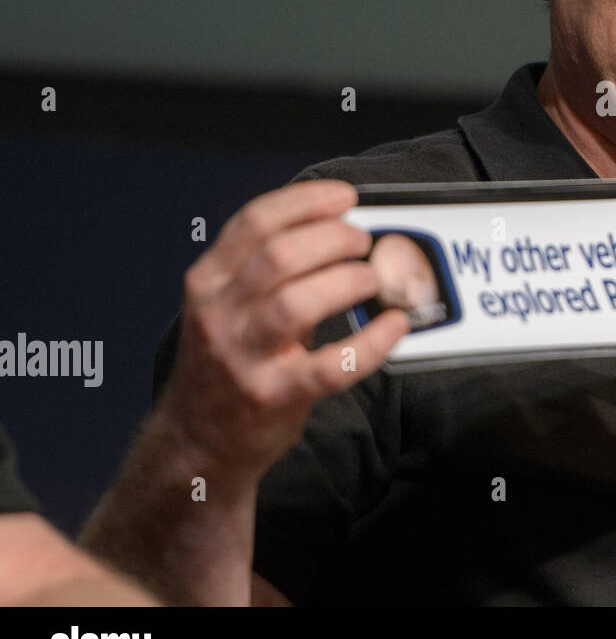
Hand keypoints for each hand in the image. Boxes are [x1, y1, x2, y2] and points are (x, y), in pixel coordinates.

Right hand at [162, 180, 409, 485]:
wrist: (198, 441)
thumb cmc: (228, 361)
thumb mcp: (227, 303)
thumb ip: (265, 266)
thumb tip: (336, 223)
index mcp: (209, 281)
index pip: (255, 222)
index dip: (306, 201)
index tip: (344, 197)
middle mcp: (219, 314)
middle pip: (280, 256)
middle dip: (334, 239)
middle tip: (363, 242)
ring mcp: (243, 357)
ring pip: (298, 303)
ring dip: (347, 281)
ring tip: (372, 278)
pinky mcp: (273, 396)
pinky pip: (332, 365)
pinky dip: (372, 342)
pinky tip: (394, 325)